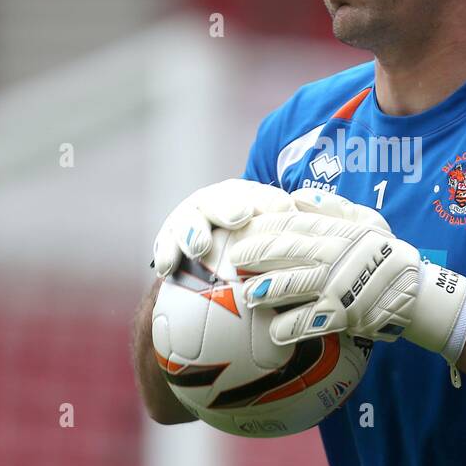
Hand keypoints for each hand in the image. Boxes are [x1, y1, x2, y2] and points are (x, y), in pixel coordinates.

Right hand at [152, 178, 295, 277]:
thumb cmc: (250, 238)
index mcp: (241, 197)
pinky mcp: (168, 239)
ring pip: (189, 222)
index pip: (256, 198)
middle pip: (219, 203)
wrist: (209, 241)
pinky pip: (165, 247)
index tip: (277, 210)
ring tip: (200, 247)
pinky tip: (169, 269)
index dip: (265, 203)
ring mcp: (188, 220)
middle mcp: (213, 204)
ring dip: (194, 233)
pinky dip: (167, 255)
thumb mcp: (269, 228)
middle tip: (240, 218)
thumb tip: (300, 222)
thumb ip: (283, 224)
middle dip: (229, 209)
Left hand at [230, 190, 465, 373]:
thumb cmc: (387, 256)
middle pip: (288, 250)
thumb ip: (333, 207)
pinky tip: (274, 331)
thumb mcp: (368, 222)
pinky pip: (312, 321)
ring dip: (269, 289)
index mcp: (338, 231)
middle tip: (232, 257)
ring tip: (249, 294)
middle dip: (257, 253)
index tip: (242, 226)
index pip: (295, 222)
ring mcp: (338, 285)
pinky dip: (291, 327)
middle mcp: (335, 255)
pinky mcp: (344, 314)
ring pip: (295, 284)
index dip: (265, 224)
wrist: (419, 295)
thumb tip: (298, 195)